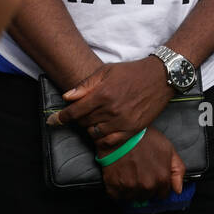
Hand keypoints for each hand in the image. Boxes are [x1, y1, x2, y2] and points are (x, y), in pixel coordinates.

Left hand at [49, 57, 170, 143]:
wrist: (160, 78)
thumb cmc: (131, 72)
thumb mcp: (106, 71)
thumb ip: (86, 85)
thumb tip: (67, 97)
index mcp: (103, 94)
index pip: (75, 111)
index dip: (61, 118)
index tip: (53, 121)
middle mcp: (111, 110)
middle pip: (84, 123)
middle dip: (78, 120)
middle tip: (80, 115)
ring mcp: (123, 122)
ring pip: (95, 133)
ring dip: (90, 129)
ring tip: (93, 121)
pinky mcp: (133, 129)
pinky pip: (111, 141)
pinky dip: (103, 139)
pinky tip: (102, 132)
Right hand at [100, 124, 184, 202]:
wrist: (120, 131)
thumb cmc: (143, 137)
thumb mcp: (167, 148)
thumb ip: (177, 170)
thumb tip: (178, 189)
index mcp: (161, 178)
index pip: (162, 194)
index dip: (158, 185)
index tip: (151, 176)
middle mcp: (147, 186)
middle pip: (147, 196)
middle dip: (144, 187)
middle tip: (139, 171)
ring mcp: (130, 188)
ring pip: (133, 197)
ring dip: (131, 189)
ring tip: (128, 173)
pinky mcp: (114, 187)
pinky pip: (118, 196)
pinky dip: (118, 190)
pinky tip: (119, 177)